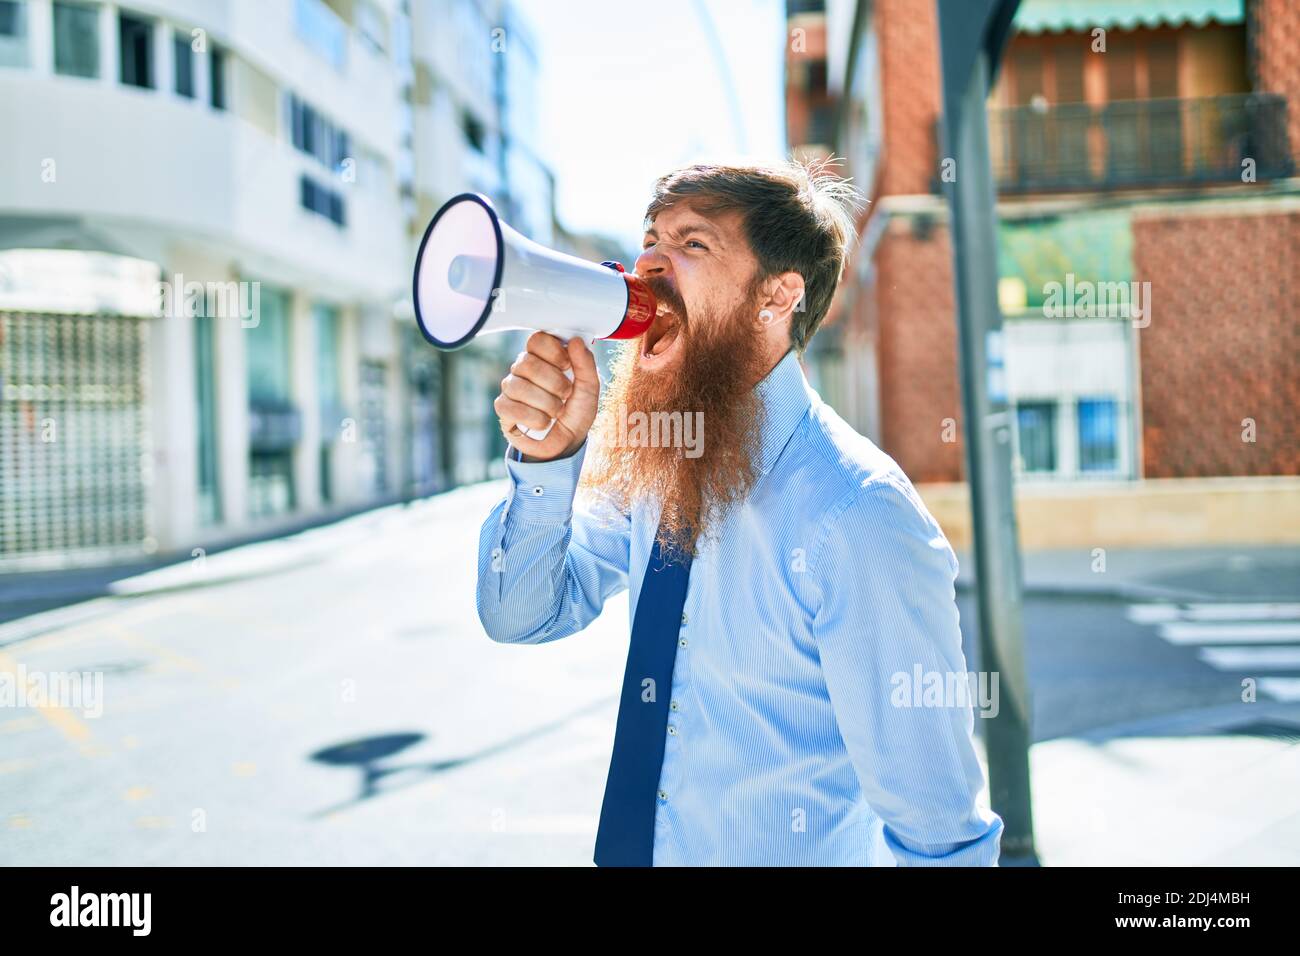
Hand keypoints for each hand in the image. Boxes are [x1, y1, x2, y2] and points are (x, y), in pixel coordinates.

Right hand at [494, 332, 599, 461]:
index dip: (554, 352)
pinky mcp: (504, 408)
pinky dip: (536, 419)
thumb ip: (586, 364)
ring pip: (521, 387)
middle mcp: (523, 368)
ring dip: (548, 404)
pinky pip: (514, 409)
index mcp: (543, 357)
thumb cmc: (575, 412)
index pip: (537, 339)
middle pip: (528, 364)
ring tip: (556, 412)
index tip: (567, 366)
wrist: (566, 443)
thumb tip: (577, 341)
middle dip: (555, 383)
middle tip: (565, 395)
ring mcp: (510, 387)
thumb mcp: (589, 389)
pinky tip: (543, 423)